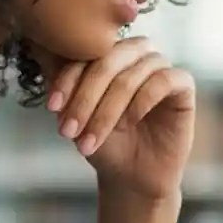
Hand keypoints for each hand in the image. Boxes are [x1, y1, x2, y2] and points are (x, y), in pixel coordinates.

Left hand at [41, 37, 194, 199]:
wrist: (131, 176)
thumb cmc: (103, 141)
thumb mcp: (75, 111)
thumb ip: (63, 80)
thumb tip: (37, 46)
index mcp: (110, 52)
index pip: (86, 54)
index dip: (68, 79)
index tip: (52, 108)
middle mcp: (137, 53)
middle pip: (108, 61)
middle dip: (85, 98)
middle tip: (69, 131)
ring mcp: (162, 67)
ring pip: (133, 75)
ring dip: (108, 109)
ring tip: (92, 139)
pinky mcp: (184, 84)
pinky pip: (164, 80)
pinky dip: (143, 101)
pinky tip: (130, 121)